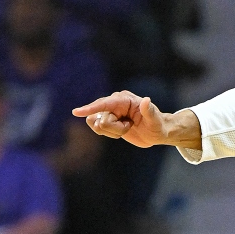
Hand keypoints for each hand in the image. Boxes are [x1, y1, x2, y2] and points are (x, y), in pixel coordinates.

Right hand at [73, 91, 199, 148]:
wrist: (156, 133)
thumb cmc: (158, 125)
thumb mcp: (155, 120)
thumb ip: (150, 111)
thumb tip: (146, 101)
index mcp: (124, 99)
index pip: (104, 103)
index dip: (90, 108)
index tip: (76, 112)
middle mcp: (114, 103)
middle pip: (100, 119)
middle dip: (115, 128)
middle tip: (130, 125)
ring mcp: (109, 111)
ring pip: (97, 125)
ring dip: (112, 131)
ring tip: (127, 128)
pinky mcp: (107, 120)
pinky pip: (97, 129)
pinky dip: (109, 133)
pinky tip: (121, 131)